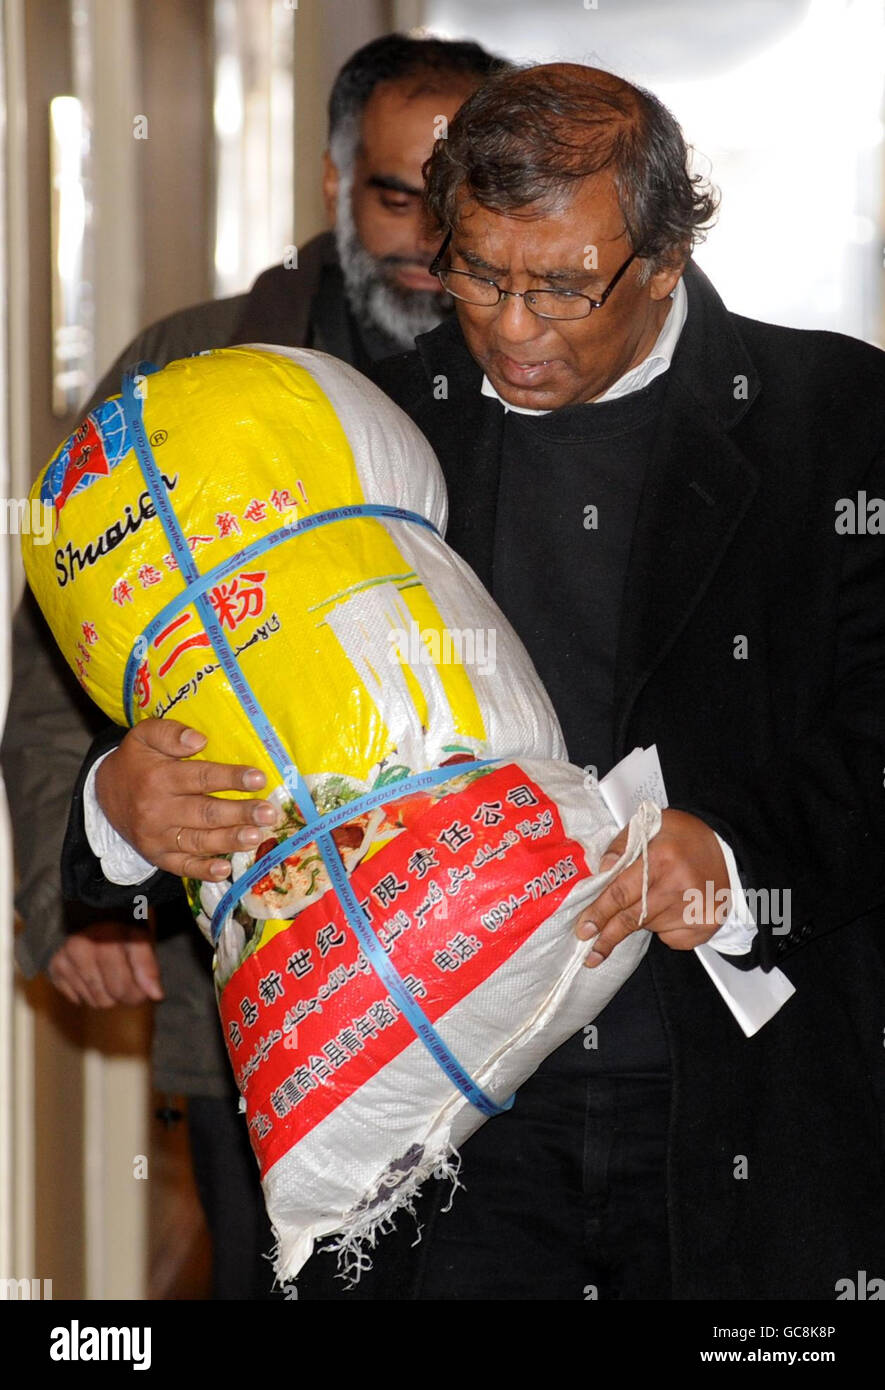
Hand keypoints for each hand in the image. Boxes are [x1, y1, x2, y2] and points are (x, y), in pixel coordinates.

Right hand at [48, 922, 163, 1006]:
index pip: (124, 988)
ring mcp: (65, 958)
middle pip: (109, 998)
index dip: (138, 994)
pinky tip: (93, 974)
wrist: (92, 914)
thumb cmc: (122, 929)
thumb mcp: (141, 940)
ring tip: (109, 973)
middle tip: (126, 979)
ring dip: (106, 994)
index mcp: (107, 938)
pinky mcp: (55, 967)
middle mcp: (82, 948)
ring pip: (94, 1001)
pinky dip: (88, 993)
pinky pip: (77, 999)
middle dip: (122, 995)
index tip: (144, 989)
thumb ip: (148, 966)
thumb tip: (156, 996)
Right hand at [95, 718, 279, 879]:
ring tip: (257, 837)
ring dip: (230, 840)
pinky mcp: (158, 856)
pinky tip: (225, 870)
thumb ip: (169, 732)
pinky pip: (182, 867)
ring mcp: (158, 837)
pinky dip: (203, 871)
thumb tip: (199, 740)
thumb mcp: (144, 736)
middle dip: (240, 813)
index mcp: (160, 778)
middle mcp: (158, 810)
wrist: (104, 795)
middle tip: (268, 813)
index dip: (230, 778)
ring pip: (199, 841)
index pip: (200, 777)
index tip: (258, 778)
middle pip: (205, 812)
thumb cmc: (136, 762)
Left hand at [575, 809, 727, 965]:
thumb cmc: (685, 836)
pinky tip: (673, 908)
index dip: (599, 913)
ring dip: (641, 920)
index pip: (621, 893)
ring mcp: (695, 910)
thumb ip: (623, 845)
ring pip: (651, 928)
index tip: (583, 929)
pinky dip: (664, 928)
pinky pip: (671, 937)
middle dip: (608, 937)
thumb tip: (601, 872)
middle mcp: (679, 887)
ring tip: (655, 898)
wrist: (728, 847)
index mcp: (662, 859)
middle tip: (590, 954)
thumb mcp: (651, 825)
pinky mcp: (706, 926)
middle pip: (633, 919)